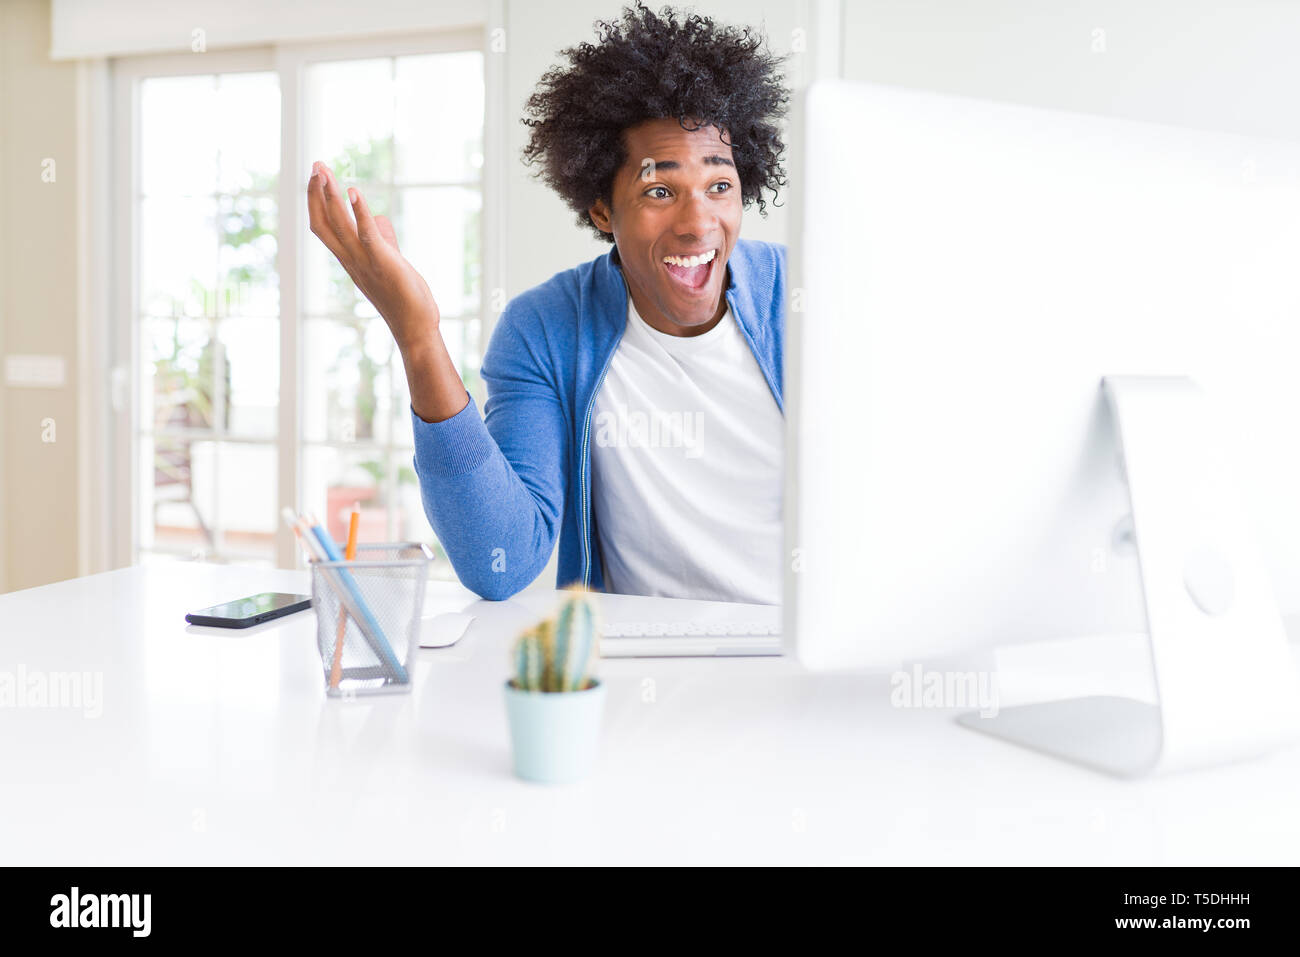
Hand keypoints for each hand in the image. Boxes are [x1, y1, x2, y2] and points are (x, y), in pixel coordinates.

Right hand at [306, 160, 438, 353]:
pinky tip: (354, 192)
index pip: (323, 227)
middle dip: (317, 192)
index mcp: (349, 259)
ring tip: (324, 171)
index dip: (316, 202)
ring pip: (339, 226)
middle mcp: (351, 260)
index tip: (316, 176)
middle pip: (324, 222)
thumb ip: (381, 239)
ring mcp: (365, 262)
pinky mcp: (384, 262)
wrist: (415, 328)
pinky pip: (367, 235)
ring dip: (331, 196)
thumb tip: (377, 219)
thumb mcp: (389, 260)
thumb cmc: (404, 296)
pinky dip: (359, 212)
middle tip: (315, 164)